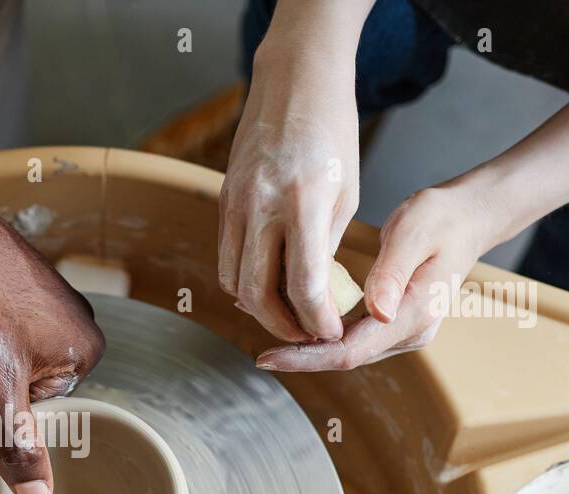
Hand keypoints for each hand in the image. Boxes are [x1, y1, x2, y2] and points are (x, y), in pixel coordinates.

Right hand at [219, 41, 358, 342]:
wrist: (293, 82)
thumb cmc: (332, 133)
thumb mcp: (347, 192)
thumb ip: (325, 246)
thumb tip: (312, 296)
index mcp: (304, 201)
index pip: (304, 284)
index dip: (317, 319)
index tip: (331, 332)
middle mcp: (262, 205)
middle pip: (258, 293)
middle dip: (283, 326)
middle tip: (307, 336)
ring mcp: (235, 203)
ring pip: (233, 282)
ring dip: (259, 309)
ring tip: (287, 316)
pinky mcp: (222, 201)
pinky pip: (225, 258)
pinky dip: (243, 282)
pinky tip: (267, 284)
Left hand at [256, 180, 499, 370]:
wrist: (470, 217)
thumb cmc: (442, 217)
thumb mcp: (414, 231)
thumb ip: (392, 271)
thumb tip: (375, 311)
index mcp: (414, 315)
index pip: (350, 351)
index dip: (306, 358)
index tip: (268, 357)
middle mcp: (410, 333)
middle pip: (345, 357)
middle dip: (300, 355)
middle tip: (258, 349)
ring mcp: (403, 331)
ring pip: (347, 350)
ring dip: (309, 346)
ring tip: (268, 331)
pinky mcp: (394, 323)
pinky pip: (353, 335)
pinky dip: (323, 331)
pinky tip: (296, 319)